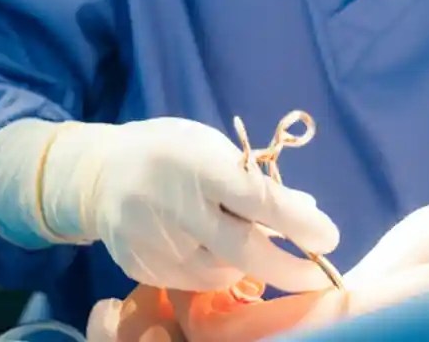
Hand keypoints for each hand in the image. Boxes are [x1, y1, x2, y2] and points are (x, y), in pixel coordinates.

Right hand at [41, 117, 339, 291]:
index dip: (297, 221)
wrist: (98, 174)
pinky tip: (213, 251)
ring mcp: (154, 241)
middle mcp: (173, 205)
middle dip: (288, 269)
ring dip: (249, 265)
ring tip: (252, 247)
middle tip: (319, 277)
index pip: (256, 198)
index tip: (330, 237)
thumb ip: (253, 179)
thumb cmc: (169, 153)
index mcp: (197, 164)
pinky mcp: (141, 267)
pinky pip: (194, 281)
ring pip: (221, 271)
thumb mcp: (210, 147)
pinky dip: (216, 270)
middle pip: (241, 250)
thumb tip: (307, 208)